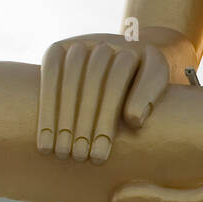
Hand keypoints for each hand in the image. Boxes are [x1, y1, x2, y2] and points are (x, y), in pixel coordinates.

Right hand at [37, 33, 171, 163]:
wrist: (122, 66)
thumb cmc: (144, 89)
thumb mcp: (156, 92)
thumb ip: (150, 99)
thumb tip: (133, 119)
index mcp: (137, 52)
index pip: (118, 82)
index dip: (108, 118)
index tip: (102, 154)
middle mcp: (107, 44)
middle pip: (93, 82)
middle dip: (85, 122)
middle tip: (81, 157)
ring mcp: (81, 45)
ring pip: (70, 80)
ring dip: (64, 119)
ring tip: (62, 153)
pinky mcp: (58, 50)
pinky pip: (49, 75)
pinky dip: (47, 108)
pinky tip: (45, 138)